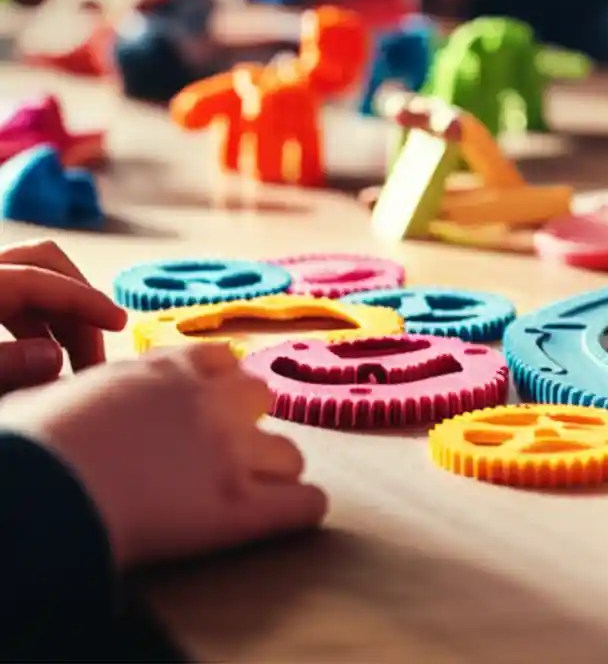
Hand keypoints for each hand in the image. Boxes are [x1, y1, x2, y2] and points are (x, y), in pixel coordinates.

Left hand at [0, 239, 127, 392]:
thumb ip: (5, 364)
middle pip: (42, 263)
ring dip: (61, 316)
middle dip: (79, 302)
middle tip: (93, 353)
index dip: (85, 299)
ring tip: (74, 364)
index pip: (38, 277)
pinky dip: (38, 322)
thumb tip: (53, 357)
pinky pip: (14, 298)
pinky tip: (45, 357)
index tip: (119, 324)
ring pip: (30, 282)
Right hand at [0, 344, 325, 568]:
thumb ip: (89, 391)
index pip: (220, 361)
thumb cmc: (29, 444)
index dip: (213, 389)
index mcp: (165, 369)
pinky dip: (298, 511)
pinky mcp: (241, 509)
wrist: (40, 490)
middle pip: (261, 399)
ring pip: (290, 454)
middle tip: (218, 455)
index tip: (197, 411)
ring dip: (272, 473)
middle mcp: (211, 402)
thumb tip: (78, 400)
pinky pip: (305, 504)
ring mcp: (232, 454)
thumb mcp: (52, 395)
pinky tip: (276, 520)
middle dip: (245, 425)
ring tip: (245, 495)